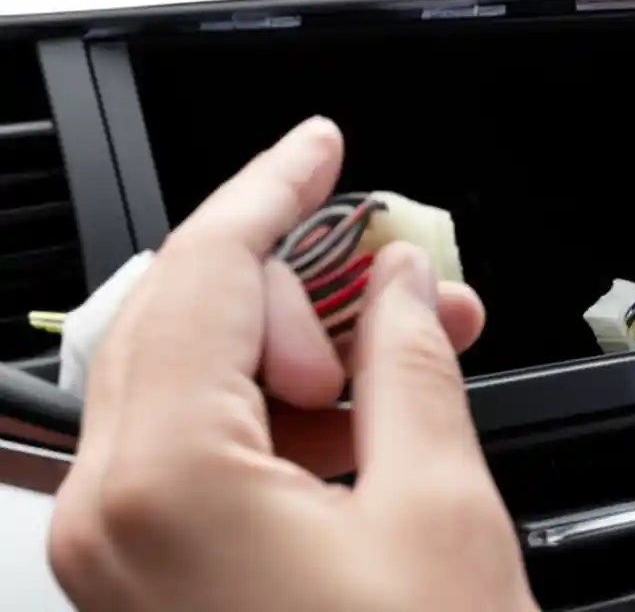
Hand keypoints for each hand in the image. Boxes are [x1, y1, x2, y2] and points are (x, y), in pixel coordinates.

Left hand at [48, 118, 537, 611]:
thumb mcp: (440, 512)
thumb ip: (413, 368)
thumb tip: (403, 281)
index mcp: (167, 484)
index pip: (206, 271)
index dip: (277, 187)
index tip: (324, 147)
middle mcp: (112, 516)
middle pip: (190, 318)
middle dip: (308, 284)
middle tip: (412, 286)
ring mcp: (119, 551)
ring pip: (194, 381)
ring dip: (304, 352)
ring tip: (414, 358)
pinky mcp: (145, 576)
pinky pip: (198, 449)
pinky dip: (281, 415)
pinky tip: (370, 420)